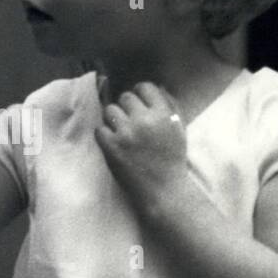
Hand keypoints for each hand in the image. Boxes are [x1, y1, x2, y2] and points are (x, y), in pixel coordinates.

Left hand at [94, 82, 187, 210]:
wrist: (163, 191)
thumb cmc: (172, 159)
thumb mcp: (179, 129)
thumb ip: (170, 106)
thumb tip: (158, 87)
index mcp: (163, 114)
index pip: (145, 87)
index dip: (140, 94)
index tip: (138, 104)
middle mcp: (144, 120)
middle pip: (125, 97)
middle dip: (126, 108)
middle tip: (129, 121)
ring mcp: (126, 133)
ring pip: (109, 110)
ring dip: (113, 120)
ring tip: (121, 132)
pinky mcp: (111, 147)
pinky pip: (99, 129)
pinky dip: (104, 135)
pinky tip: (113, 143)